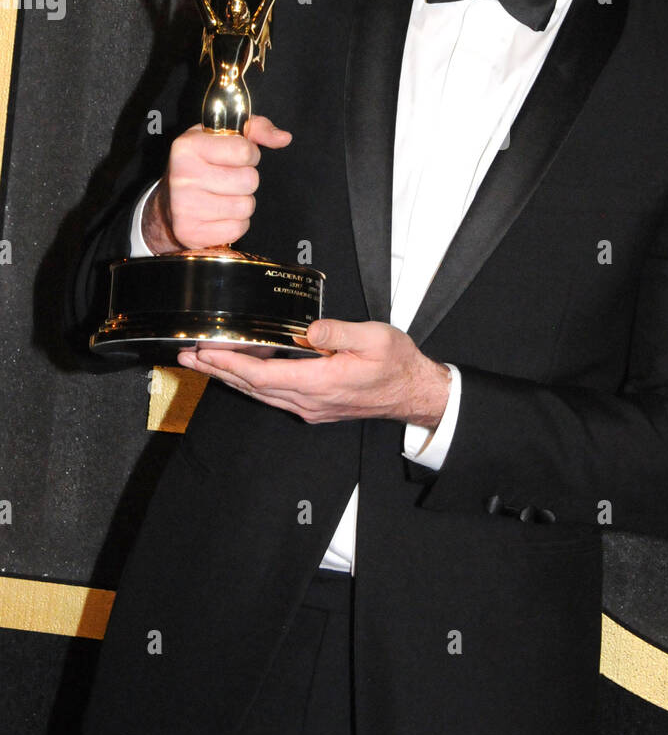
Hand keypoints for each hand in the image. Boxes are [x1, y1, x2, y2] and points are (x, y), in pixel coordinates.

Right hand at [142, 114, 291, 252]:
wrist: (168, 203)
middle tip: (228, 179)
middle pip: (249, 180)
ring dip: (241, 202)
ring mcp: (185, 206)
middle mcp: (183, 175)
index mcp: (189, 146)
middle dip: (246, 180)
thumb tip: (284, 138)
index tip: (238, 157)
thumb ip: (256, 130)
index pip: (244, 150)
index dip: (249, 154)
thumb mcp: (221, 137)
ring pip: (246, 206)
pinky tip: (218, 214)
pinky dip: (234, 223)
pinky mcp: (191, 232)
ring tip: (223, 196)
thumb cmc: (200, 165)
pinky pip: (237, 228)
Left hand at [176, 319, 450, 428]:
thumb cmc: (396, 365)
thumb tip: (310, 328)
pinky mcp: (313, 405)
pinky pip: (273, 395)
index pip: (263, 376)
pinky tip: (240, 371)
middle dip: (217, 371)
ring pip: (259, 394)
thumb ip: (340, 331)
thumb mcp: (374, 337)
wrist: (412, 392)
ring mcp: (310, 406)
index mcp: (321, 382)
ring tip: (203, 363)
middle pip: (252, 387)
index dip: (231, 364)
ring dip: (229, 378)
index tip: (207, 352)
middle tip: (188, 357)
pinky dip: (250, 383)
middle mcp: (309, 400)